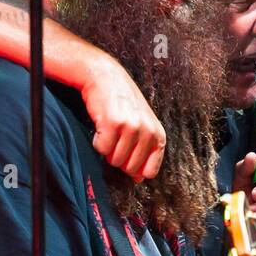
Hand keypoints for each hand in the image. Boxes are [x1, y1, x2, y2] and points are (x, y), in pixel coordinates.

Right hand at [81, 59, 164, 182]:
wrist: (105, 76)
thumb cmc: (123, 102)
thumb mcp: (142, 124)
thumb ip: (145, 150)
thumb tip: (140, 178)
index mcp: (158, 135)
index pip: (150, 171)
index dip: (135, 169)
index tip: (127, 157)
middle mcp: (148, 132)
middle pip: (130, 168)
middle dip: (119, 158)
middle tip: (115, 139)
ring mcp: (131, 128)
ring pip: (115, 160)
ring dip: (107, 149)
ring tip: (108, 130)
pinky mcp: (113, 124)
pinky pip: (101, 149)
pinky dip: (96, 142)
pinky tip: (100, 126)